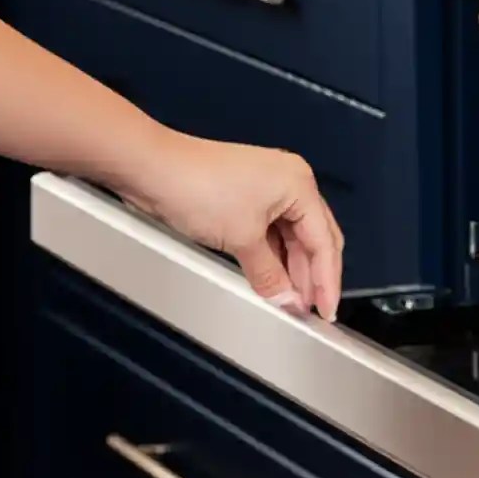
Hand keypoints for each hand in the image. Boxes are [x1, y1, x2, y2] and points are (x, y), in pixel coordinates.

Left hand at [117, 131, 343, 320]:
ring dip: (292, 267)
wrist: (151, 168)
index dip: (327, 280)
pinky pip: (272, 231)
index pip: (324, 241)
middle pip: (314, 237)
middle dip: (313, 274)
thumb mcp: (242, 239)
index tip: (326, 309)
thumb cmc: (196, 185)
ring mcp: (268, 188)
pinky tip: (272, 277)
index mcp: (299, 184)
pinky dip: (273, 256)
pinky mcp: (247, 195)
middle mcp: (290, 181)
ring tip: (290, 299)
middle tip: (311, 308)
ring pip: (292, 236)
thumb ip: (270, 275)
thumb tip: (286, 300)